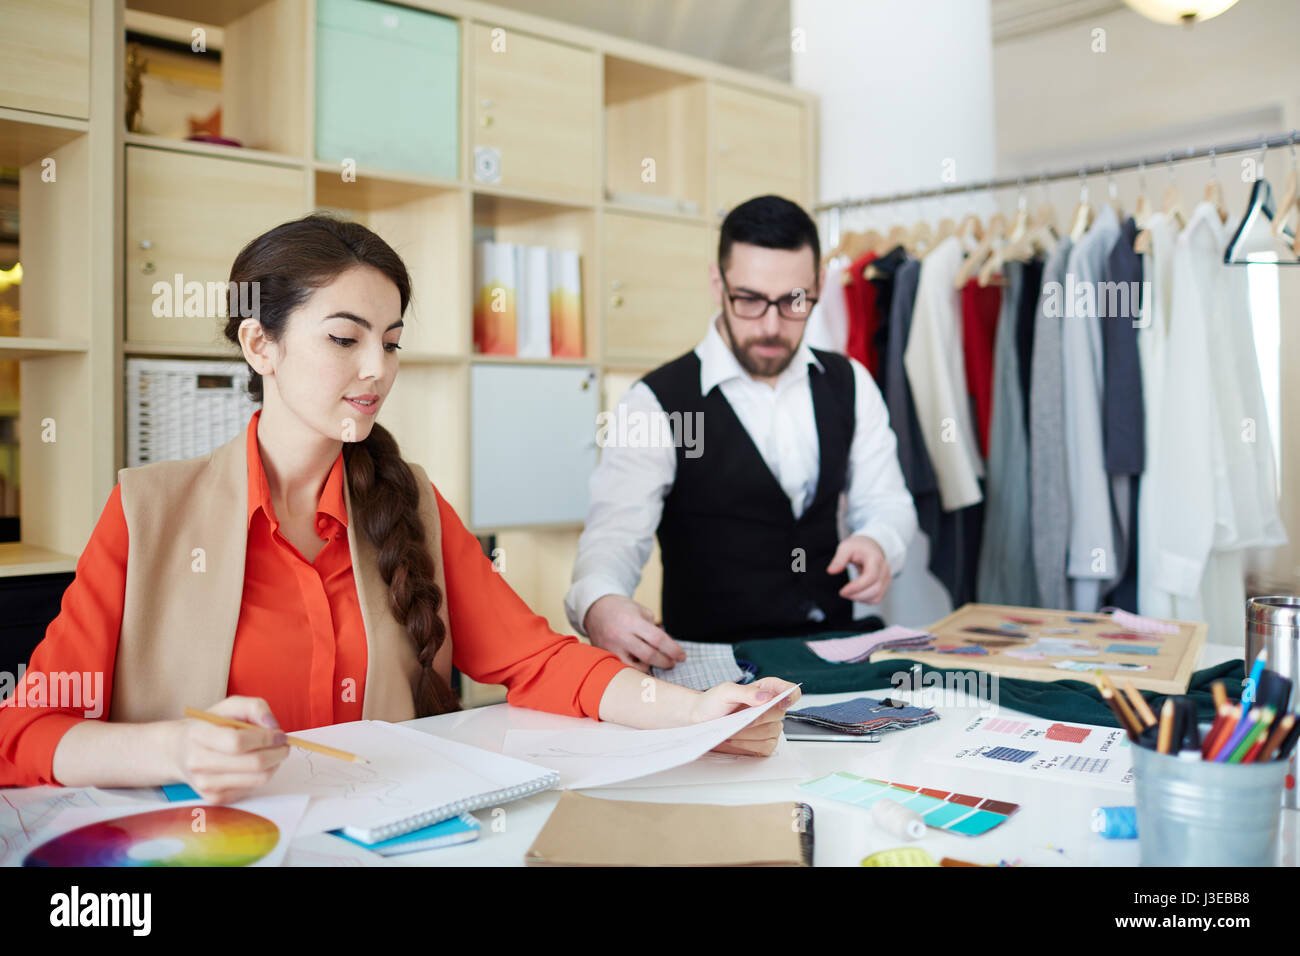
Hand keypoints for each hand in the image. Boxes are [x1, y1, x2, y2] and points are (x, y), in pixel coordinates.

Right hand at [169, 695, 289, 803]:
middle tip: (284, 745)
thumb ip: (254, 707)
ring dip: (274, 765)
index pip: (238, 742)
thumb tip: (272, 725)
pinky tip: (256, 765)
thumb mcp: (229, 706)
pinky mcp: (213, 798)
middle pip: (252, 763)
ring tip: (273, 753)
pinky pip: (250, 789)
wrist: (181, 751)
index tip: (280, 734)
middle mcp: (197, 762)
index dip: (265, 738)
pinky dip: (261, 776)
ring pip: (256, 779)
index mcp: (198, 734)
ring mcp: (204, 784)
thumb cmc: (211, 726)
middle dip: (277, 753)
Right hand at [584, 594, 685, 672]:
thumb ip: (653, 627)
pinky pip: (623, 670)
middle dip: (665, 662)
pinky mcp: (604, 656)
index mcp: (632, 621)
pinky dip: (635, 670)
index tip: (682, 656)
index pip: (658, 639)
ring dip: (650, 668)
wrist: (595, 609)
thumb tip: (667, 647)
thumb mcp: (640, 610)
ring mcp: (611, 648)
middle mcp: (620, 636)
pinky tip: (641, 666)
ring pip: (636, 667)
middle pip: (649, 655)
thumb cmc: (621, 609)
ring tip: (655, 663)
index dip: (673, 650)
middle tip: (672, 663)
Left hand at [692, 677, 800, 756]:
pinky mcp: (763, 743)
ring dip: (748, 733)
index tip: (780, 702)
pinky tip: (734, 739)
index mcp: (767, 690)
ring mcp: (769, 727)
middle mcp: (771, 708)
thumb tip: (765, 697)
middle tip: (738, 719)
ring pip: (771, 732)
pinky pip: (765, 747)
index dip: (790, 696)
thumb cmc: (713, 702)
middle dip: (756, 719)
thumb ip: (746, 691)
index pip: (790, 691)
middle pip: (779, 714)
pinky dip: (748, 745)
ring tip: (731, 729)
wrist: (701, 720)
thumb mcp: (725, 691)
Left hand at [827, 534, 890, 604]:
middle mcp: (884, 569)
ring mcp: (886, 578)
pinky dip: (865, 600)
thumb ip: (839, 559)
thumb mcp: (846, 547)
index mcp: (875, 558)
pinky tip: (856, 593)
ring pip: (876, 596)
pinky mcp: (884, 585)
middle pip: (875, 589)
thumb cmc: (858, 547)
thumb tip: (831, 571)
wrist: (870, 546)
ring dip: (860, 598)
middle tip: (842, 592)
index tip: (842, 591)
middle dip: (856, 595)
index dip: (857, 587)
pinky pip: (876, 598)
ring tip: (848, 592)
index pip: (871, 576)